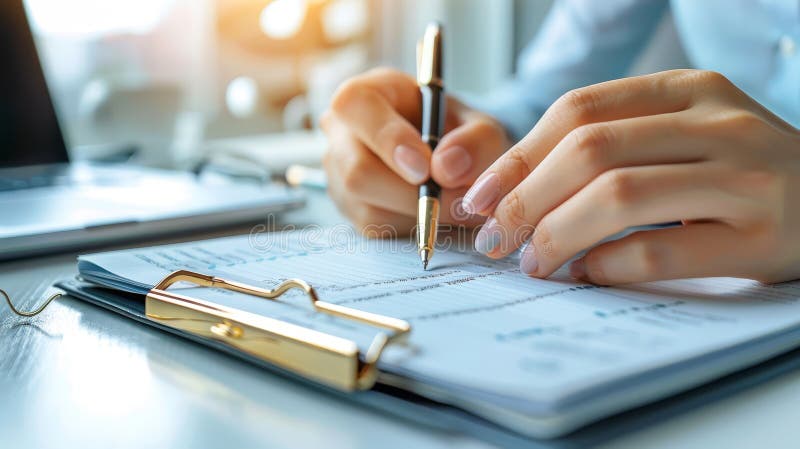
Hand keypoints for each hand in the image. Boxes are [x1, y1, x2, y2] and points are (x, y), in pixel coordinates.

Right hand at [321, 68, 510, 235]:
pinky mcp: (350, 210)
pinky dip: (414, 226)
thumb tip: (447, 169)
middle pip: (357, 171)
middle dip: (412, 194)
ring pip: (369, 207)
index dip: (389, 138)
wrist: (448, 162)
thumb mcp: (480, 128)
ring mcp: (339, 174)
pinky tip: (435, 211)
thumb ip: (476, 141)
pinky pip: (378, 227)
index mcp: (367, 94)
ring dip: (420, 213)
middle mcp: (342, 132)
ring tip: (456, 204)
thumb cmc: (456, 135)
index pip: (355, 105)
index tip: (426, 168)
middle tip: (457, 199)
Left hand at [463, 69, 799, 284]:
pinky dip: (611, 265)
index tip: (478, 196)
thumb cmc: (737, 173)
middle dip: (524, 199)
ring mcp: (746, 178)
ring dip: (558, 233)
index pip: (579, 110)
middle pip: (591, 150)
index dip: (517, 156)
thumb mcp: (681, 136)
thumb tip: (510, 192)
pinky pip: (664, 251)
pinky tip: (589, 273)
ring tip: (533, 261)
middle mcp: (719, 124)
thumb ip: (612, 148)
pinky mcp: (763, 237)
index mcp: (688, 90)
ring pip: (621, 195)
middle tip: (493, 237)